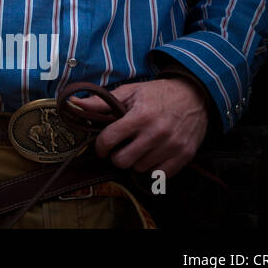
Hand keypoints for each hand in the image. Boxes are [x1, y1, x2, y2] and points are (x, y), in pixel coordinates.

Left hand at [68, 79, 206, 177]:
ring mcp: (172, 146)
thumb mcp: (130, 92)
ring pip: (140, 168)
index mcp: (141, 115)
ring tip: (137, 149)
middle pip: (123, 160)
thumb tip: (73, 104)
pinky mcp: (185, 156)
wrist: (195, 96)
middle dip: (116, 156)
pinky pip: (160, 175)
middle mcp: (157, 132)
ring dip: (134, 161)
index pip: (110, 139)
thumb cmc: (158, 93)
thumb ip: (101, 102)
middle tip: (119, 148)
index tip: (101, 147)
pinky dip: (152, 168)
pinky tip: (150, 156)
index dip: (100, 146)